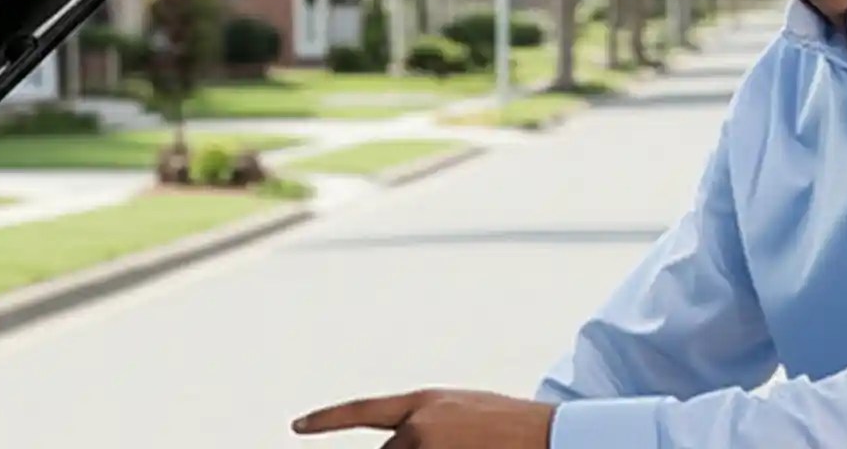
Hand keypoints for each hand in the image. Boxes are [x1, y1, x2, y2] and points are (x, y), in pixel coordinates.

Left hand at [291, 387, 555, 447]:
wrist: (549, 435)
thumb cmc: (510, 426)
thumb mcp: (464, 411)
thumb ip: (430, 424)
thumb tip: (404, 443)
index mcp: (424, 403)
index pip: (363, 410)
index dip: (328, 419)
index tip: (297, 426)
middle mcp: (419, 428)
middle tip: (452, 447)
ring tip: (463, 445)